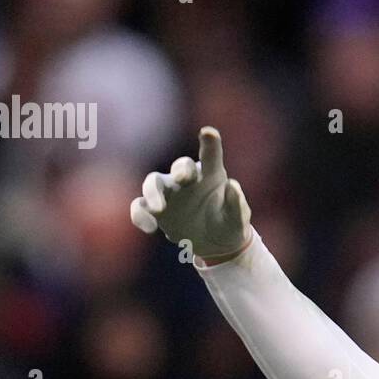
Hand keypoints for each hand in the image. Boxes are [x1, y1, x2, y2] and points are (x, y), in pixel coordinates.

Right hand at [130, 126, 251, 262]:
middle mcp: (188, 179)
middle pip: (180, 166)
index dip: (210, 143)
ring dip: (152, 192)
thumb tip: (232, 185)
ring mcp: (168, 193)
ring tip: (158, 209)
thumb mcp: (238, 219)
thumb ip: (236, 204)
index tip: (209, 133)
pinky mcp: (154, 210)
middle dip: (180, 169)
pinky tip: (149, 228)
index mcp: (211, 175)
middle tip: (182, 178)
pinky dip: (140, 215)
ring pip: (152, 182)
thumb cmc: (229, 224)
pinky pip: (140, 206)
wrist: (214, 245)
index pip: (211, 156)